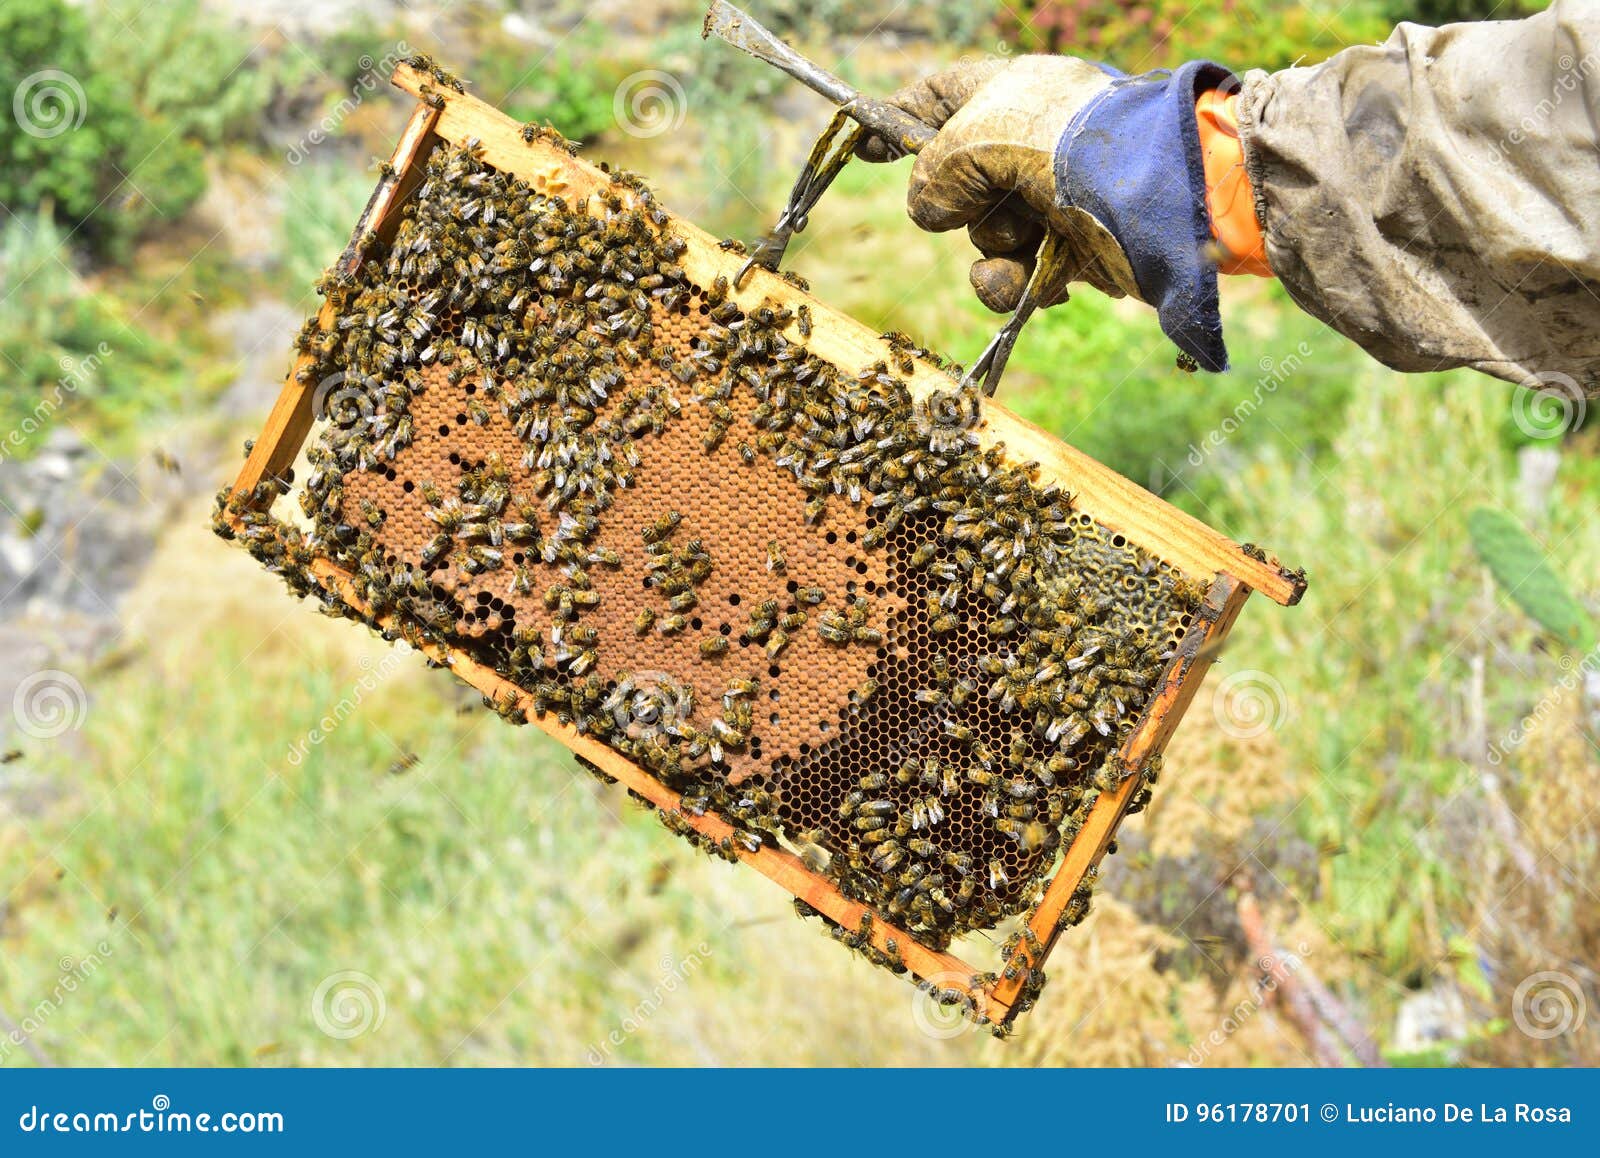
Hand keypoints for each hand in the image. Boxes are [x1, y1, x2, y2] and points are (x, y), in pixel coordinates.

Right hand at [856, 56, 1141, 312]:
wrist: (1152, 195)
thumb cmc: (1058, 146)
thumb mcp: (972, 142)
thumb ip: (931, 173)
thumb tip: (929, 209)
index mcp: (1011, 94)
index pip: (940, 98)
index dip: (898, 122)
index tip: (864, 151)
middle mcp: (1033, 142)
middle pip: (960, 182)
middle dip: (961, 207)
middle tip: (981, 203)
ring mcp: (1055, 195)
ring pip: (988, 236)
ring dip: (995, 250)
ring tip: (1025, 243)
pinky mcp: (1075, 248)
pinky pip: (1020, 274)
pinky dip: (1018, 284)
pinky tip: (1036, 281)